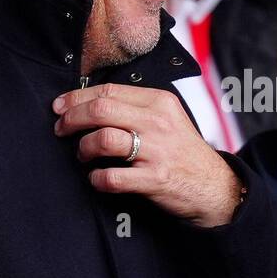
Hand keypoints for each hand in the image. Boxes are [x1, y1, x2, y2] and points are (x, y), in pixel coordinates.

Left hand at [53, 83, 241, 226]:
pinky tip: (97, 179)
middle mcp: (158, 122)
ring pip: (102, 139)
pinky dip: (97, 179)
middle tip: (61, 129)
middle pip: (101, 110)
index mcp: (159, 102)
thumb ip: (137, 108)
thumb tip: (91, 104)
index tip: (61, 106)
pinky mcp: (155, 179)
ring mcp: (157, 151)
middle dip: (72, 119)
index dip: (78, 97)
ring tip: (82, 155)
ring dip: (83, 149)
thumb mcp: (169, 119)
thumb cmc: (184, 153)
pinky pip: (112, 177)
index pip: (109, 91)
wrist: (215, 186)